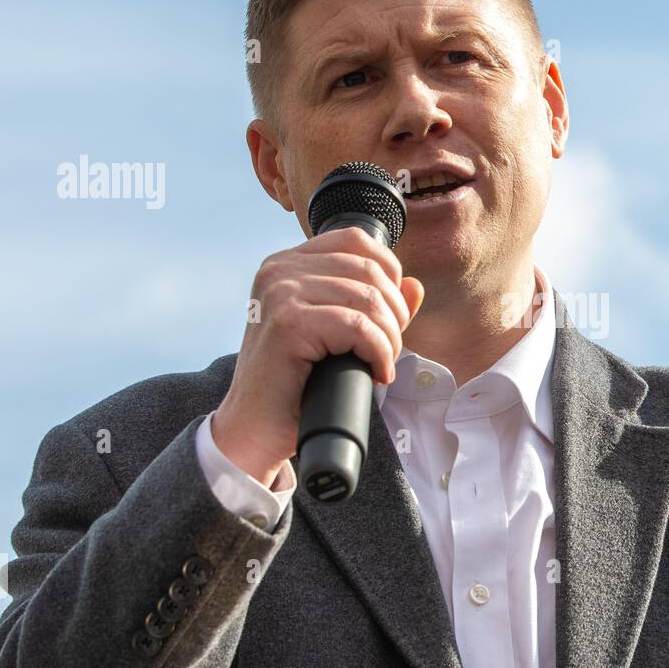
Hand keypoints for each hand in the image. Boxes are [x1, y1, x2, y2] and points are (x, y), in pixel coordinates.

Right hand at [212, 227, 425, 486]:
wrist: (254, 428)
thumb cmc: (295, 383)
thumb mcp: (336, 334)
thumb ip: (372, 306)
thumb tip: (414, 285)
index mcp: (287, 263)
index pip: (355, 240)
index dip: (388, 274)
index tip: (389, 315)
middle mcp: (279, 270)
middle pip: (369, 270)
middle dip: (394, 314)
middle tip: (387, 350)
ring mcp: (280, 294)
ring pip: (368, 300)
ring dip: (389, 338)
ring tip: (380, 364)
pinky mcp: (288, 324)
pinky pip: (358, 327)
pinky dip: (378, 352)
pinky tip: (375, 372)